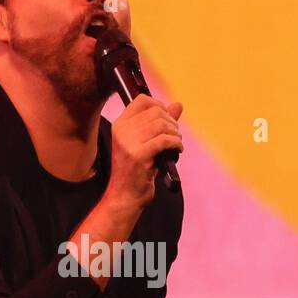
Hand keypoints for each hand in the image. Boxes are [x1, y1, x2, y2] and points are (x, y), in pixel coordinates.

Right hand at [106, 94, 183, 214]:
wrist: (125, 196)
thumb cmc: (136, 171)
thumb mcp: (146, 143)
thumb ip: (160, 123)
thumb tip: (178, 105)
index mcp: (120, 125)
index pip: (142, 100)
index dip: (160, 106)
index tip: (167, 120)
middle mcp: (122, 130)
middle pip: (156, 111)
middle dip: (172, 123)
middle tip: (175, 137)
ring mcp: (128, 143)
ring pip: (162, 125)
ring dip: (175, 134)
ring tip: (176, 144)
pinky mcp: (138, 155)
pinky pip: (165, 140)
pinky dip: (176, 144)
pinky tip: (177, 150)